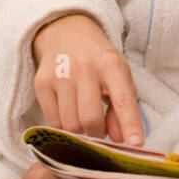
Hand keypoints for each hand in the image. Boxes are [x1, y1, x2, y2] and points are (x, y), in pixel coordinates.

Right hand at [32, 12, 144, 144]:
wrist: (66, 33)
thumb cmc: (99, 62)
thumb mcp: (119, 78)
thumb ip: (123, 109)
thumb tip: (121, 139)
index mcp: (111, 65)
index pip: (123, 100)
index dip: (130, 124)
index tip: (136, 145)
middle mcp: (85, 67)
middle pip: (90, 119)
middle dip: (97, 133)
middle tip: (100, 129)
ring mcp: (60, 74)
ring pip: (70, 125)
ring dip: (80, 131)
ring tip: (84, 118)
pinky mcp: (41, 82)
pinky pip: (53, 122)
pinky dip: (63, 127)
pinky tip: (69, 113)